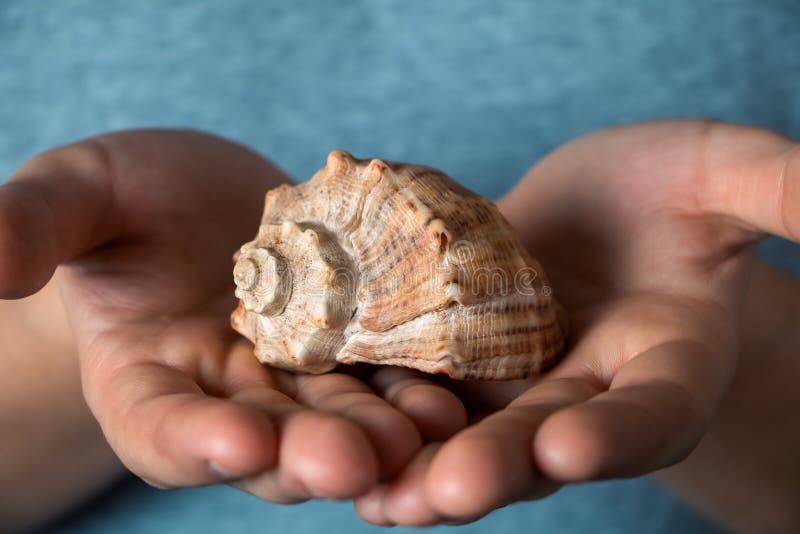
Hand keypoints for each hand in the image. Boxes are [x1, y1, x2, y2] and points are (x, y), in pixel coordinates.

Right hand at [0, 130, 465, 501]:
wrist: (210, 202)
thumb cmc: (128, 200)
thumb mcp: (81, 195)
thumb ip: (35, 223)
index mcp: (147, 380)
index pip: (160, 425)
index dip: (192, 440)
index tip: (234, 439)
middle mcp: (227, 398)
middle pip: (265, 441)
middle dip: (307, 451)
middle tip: (353, 459)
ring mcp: (295, 380)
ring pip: (334, 420)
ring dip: (377, 432)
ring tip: (419, 431)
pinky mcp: (351, 353)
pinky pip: (382, 378)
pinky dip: (412, 390)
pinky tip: (448, 393)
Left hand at [354, 120, 799, 525]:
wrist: (588, 209)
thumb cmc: (667, 188)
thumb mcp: (721, 174)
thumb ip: (778, 191)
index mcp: (664, 368)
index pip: (652, 413)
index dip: (620, 433)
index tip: (575, 445)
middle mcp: (584, 396)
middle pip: (545, 441)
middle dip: (501, 467)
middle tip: (452, 493)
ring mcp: (513, 387)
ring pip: (471, 438)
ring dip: (426, 469)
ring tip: (381, 497)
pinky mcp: (455, 363)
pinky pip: (419, 399)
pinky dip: (383, 422)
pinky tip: (339, 443)